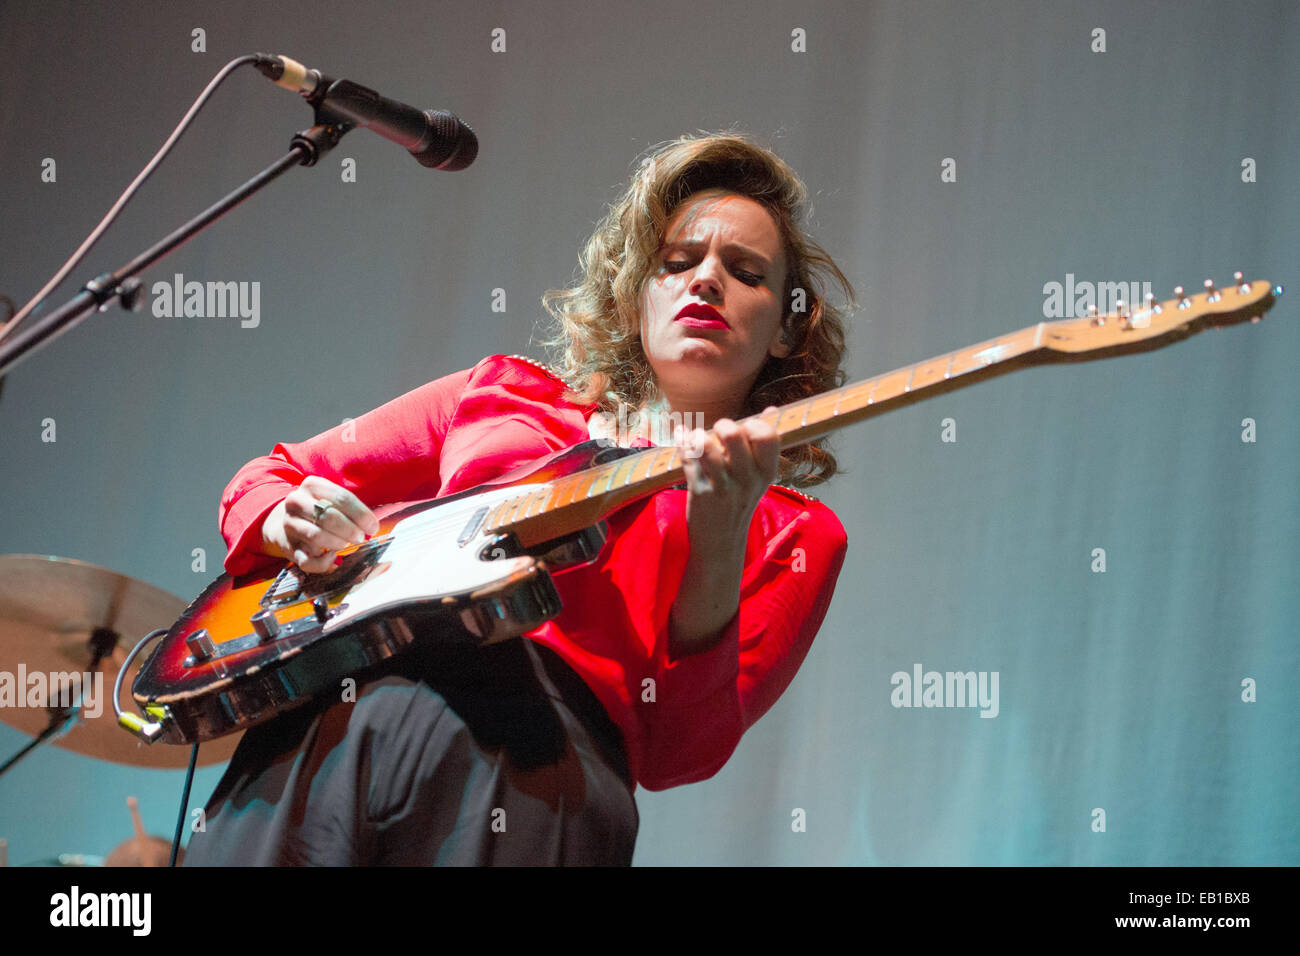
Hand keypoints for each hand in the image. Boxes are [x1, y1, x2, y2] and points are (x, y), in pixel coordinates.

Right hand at [261, 476, 379, 573]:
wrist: (283, 523)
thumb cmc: (318, 510)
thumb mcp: (331, 499)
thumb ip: (351, 509)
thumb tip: (372, 526)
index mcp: (312, 485)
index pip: (342, 498)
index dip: (361, 515)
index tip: (373, 527)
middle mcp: (296, 501)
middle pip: (329, 516)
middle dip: (350, 530)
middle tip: (360, 537)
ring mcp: (289, 524)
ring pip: (316, 535)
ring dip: (338, 543)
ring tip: (346, 544)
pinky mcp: (287, 546)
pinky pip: (306, 559)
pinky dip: (323, 562)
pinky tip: (332, 556)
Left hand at [667, 408, 779, 656]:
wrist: (720, 545)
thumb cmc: (738, 504)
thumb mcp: (757, 478)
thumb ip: (763, 444)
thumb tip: (772, 409)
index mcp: (766, 473)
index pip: (768, 436)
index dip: (753, 424)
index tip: (744, 428)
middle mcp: (748, 480)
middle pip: (735, 435)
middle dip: (722, 426)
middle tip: (717, 433)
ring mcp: (724, 488)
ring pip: (706, 446)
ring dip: (697, 437)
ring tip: (697, 440)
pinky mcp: (701, 493)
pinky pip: (689, 460)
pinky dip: (682, 445)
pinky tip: (682, 440)